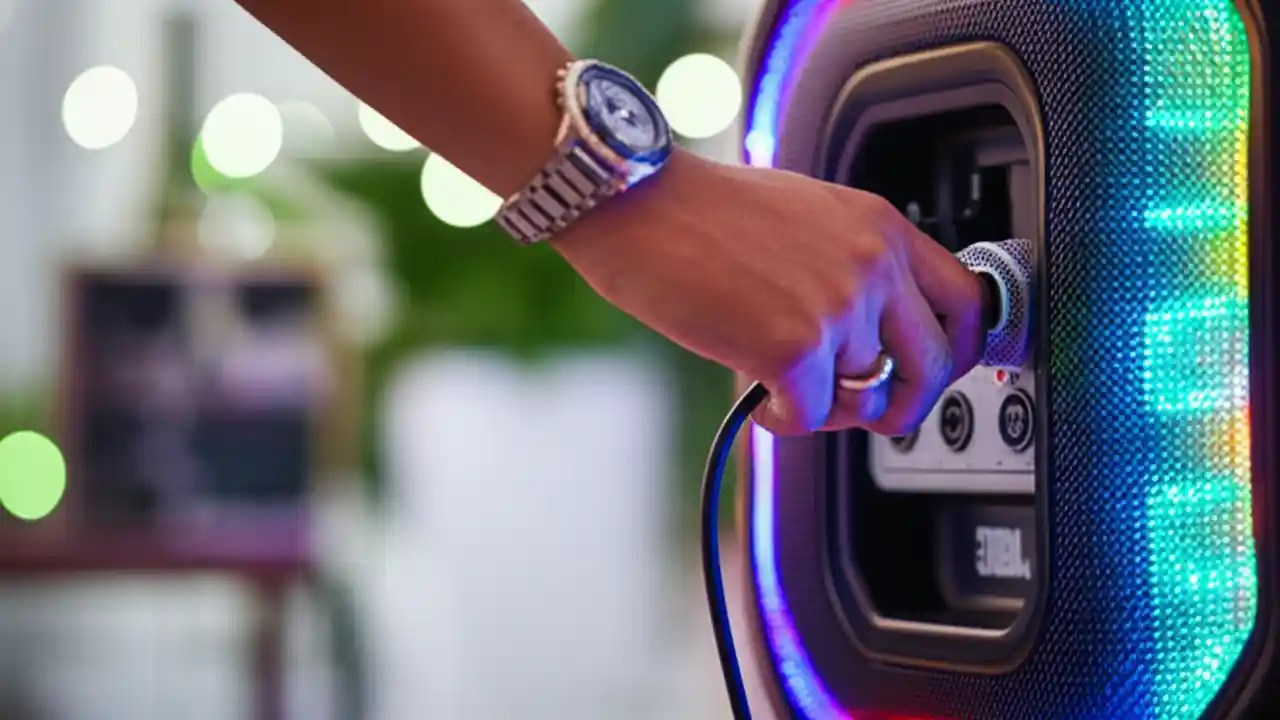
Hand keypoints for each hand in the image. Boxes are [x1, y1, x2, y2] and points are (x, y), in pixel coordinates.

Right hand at [552, 149, 987, 434]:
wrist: (638, 202)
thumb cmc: (701, 210)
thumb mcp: (805, 215)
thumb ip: (851, 264)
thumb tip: (869, 333)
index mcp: (880, 227)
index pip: (965, 301)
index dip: (957, 352)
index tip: (931, 375)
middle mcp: (872, 265)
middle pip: (933, 366)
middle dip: (900, 404)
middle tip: (862, 409)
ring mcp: (838, 308)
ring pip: (864, 398)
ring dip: (824, 405)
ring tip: (782, 382)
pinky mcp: (794, 348)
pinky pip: (811, 418)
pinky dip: (782, 418)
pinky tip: (755, 392)